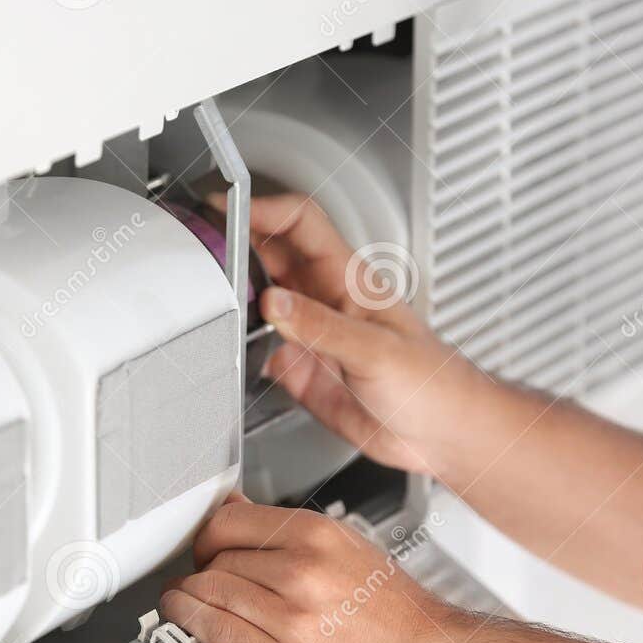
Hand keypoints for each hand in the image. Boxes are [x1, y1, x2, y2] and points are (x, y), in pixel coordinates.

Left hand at [160, 493, 483, 642]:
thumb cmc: (402, 614)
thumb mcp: (350, 550)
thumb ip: (290, 533)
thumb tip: (241, 510)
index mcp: (319, 536)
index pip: (229, 522)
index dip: (208, 536)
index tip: (204, 545)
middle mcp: (303, 572)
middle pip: (216, 559)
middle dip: (201, 568)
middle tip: (197, 575)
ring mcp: (292, 618)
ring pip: (211, 593)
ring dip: (188, 595)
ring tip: (184, 596)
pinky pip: (220, 633)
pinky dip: (192, 622)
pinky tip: (186, 617)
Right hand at [207, 192, 492, 475]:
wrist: (442, 435)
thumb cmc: (432, 383)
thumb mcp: (375, 350)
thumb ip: (321, 327)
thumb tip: (274, 304)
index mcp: (347, 280)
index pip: (299, 223)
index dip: (263, 208)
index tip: (227, 208)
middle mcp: (325, 302)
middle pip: (270, 256)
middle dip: (236, 245)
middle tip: (200, 247)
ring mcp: (313, 337)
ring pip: (261, 303)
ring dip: (237, 300)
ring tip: (209, 300)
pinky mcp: (305, 373)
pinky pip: (264, 354)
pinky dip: (245, 353)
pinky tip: (238, 358)